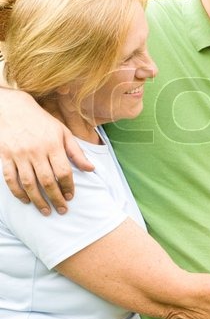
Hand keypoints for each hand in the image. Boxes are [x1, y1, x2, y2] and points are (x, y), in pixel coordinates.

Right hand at [0, 88, 92, 214]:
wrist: (13, 108)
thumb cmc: (42, 121)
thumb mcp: (63, 132)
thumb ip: (76, 152)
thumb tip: (91, 169)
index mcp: (53, 145)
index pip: (63, 172)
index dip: (68, 187)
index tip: (71, 197)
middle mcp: (36, 151)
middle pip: (47, 181)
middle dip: (55, 198)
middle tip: (61, 210)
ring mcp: (19, 154)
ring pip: (28, 183)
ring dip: (37, 200)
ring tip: (45, 210)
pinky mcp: (5, 156)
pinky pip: (10, 178)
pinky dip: (17, 192)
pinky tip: (26, 200)